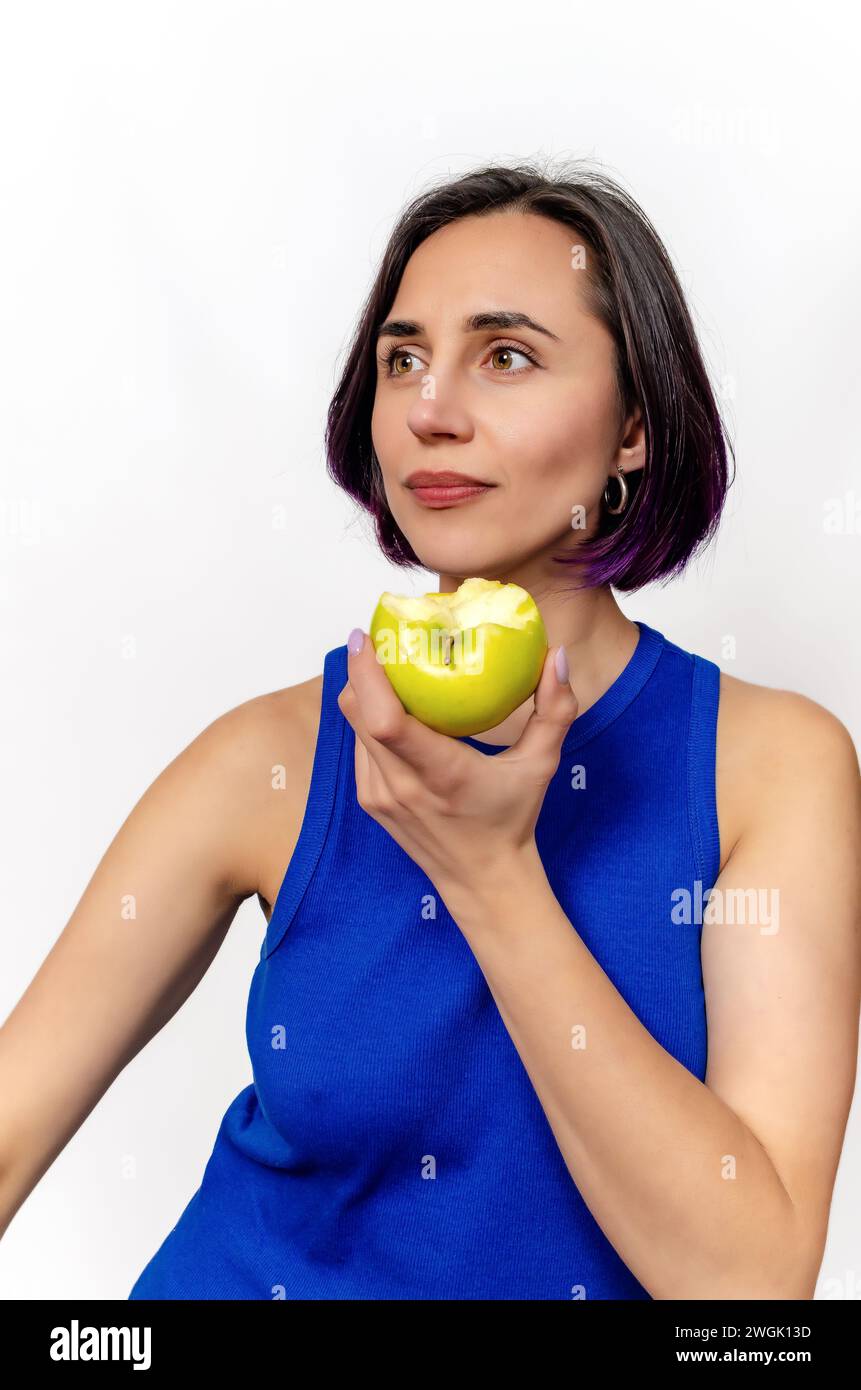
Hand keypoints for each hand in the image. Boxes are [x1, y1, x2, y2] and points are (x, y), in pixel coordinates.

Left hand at [337, 630, 578, 901]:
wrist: (483, 881)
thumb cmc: (512, 820)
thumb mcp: (541, 765)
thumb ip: (555, 710)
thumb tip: (555, 657)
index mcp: (439, 774)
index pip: (385, 722)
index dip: (367, 675)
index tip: (366, 637)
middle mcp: (399, 785)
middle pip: (357, 713)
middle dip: (360, 668)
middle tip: (380, 633)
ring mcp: (378, 794)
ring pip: (353, 727)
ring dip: (362, 690)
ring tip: (385, 659)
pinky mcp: (370, 799)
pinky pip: (358, 745)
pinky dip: (368, 717)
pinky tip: (389, 700)